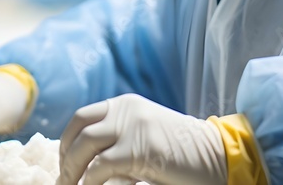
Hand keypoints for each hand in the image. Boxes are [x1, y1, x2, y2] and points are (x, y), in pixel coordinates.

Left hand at [57, 94, 225, 184]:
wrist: (218, 157)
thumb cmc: (183, 154)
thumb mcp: (146, 135)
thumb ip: (119, 138)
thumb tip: (83, 161)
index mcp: (126, 104)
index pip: (82, 117)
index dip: (66, 142)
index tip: (65, 165)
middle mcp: (127, 110)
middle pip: (78, 130)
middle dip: (65, 159)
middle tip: (64, 182)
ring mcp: (134, 127)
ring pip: (84, 146)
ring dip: (71, 172)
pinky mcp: (141, 149)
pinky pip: (100, 167)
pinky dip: (90, 183)